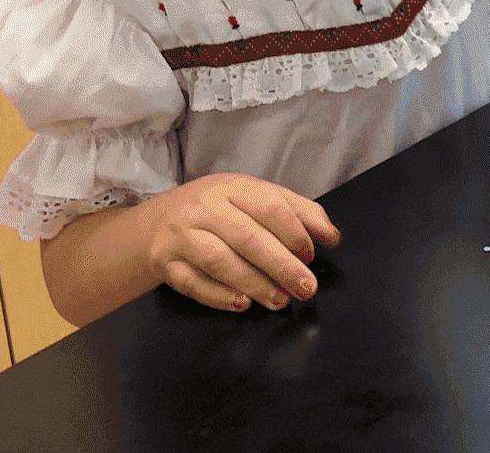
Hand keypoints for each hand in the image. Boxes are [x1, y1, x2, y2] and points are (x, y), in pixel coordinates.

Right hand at [143, 172, 340, 311]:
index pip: (268, 206)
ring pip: (219, 260)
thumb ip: (297, 212)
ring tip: (279, 299)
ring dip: (254, 284)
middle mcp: (205, 207)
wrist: (158, 220)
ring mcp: (182, 234)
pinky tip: (242, 303)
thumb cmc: (218, 209)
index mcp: (232, 187)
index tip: (310, 254)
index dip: (294, 232)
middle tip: (305, 287)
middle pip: (246, 237)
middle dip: (281, 265)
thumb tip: (331, 236)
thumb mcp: (255, 197)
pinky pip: (192, 283)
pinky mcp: (165, 262)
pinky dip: (219, 295)